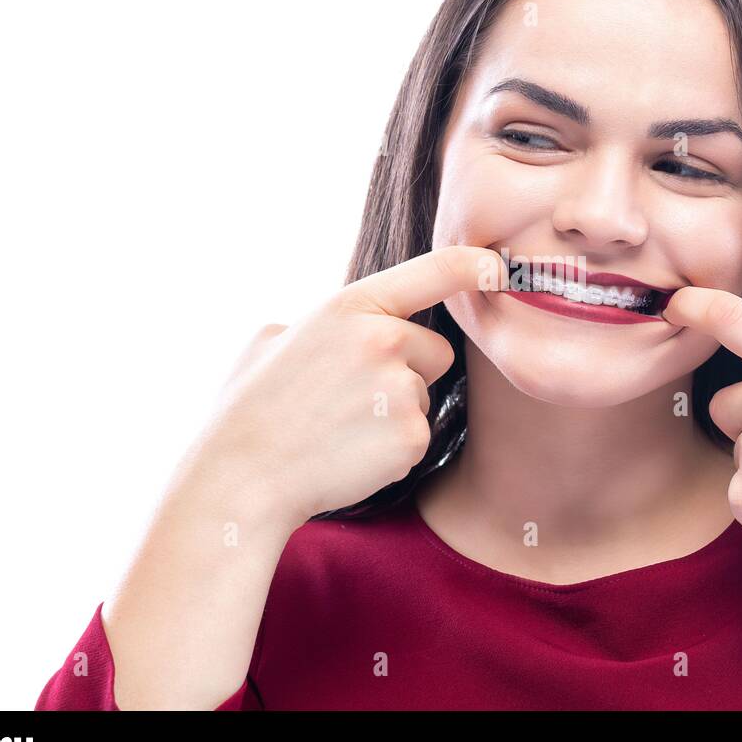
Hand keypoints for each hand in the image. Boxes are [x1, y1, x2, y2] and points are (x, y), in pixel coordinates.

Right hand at [183, 245, 506, 521]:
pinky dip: (393, 450)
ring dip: (397, 413)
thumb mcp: (271, 341)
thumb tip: (328, 326)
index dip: (474, 265)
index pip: (434, 271)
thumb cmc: (250, 410)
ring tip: (341, 429)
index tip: (499, 266)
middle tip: (352, 398)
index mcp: (350, 307)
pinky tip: (350, 454)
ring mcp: (400, 390)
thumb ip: (315, 323)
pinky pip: (419, 436)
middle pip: (435, 351)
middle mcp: (382, 340)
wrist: (242, 477)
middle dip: (409, 371)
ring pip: (424, 397)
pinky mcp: (412, 437)